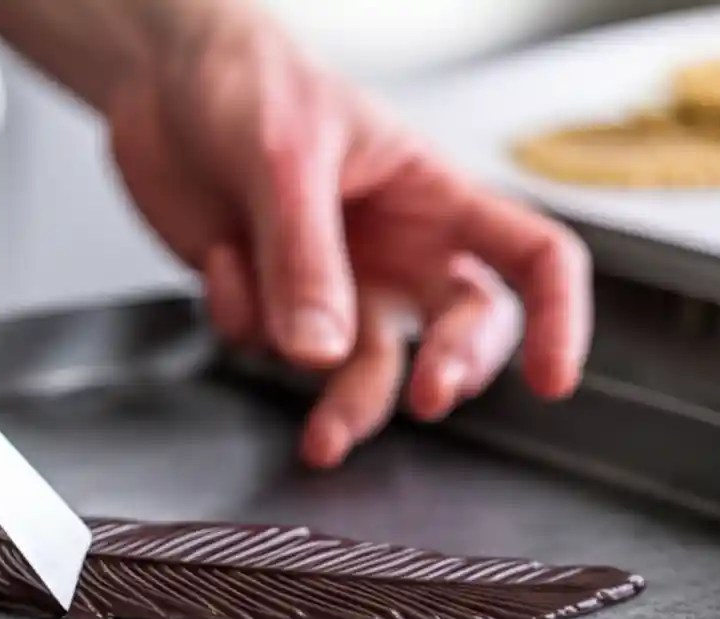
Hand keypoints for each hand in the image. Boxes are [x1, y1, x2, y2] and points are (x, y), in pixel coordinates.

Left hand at [105, 4, 590, 467]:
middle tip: (422, 399)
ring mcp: (331, 282)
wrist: (159, 80)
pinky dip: (242, 320)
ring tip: (320, 437)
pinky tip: (221, 258)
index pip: (529, 256)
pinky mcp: (268, 301)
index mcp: (429, 196)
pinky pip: (268, 344)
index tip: (551, 380)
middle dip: (445, 374)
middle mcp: (392, 249)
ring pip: (362, 367)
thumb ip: (306, 256)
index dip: (559, 317)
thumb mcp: (287, 158)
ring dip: (344, 403)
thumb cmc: (247, 82)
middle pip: (456, 333)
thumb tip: (321, 355)